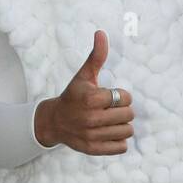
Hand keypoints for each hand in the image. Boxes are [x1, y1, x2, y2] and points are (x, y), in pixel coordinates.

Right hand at [37, 30, 133, 155]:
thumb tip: (101, 33)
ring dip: (122, 126)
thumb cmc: (73, 96)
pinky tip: (108, 133)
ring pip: (127, 131)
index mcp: (91, 98)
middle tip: (111, 109)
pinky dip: (119, 141)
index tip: (110, 97)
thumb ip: (96, 56)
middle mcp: (91, 118)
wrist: (54, 121)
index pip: (125, 98)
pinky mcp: (93, 149)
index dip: (120, 96)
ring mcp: (92, 136)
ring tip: (110, 121)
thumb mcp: (84, 75)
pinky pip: (121, 147)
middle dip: (122, 111)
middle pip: (128, 115)